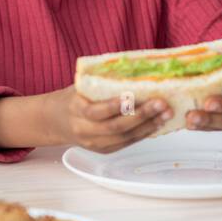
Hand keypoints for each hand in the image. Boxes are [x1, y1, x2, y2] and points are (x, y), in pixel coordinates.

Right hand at [54, 84, 171, 153]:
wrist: (55, 121)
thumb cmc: (73, 98)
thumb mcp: (81, 87)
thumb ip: (103, 83)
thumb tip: (136, 70)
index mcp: (75, 110)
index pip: (96, 112)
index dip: (116, 106)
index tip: (134, 96)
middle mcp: (84, 130)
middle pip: (115, 127)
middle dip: (142, 116)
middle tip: (162, 104)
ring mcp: (94, 143)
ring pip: (124, 137)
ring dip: (148, 126)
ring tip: (166, 114)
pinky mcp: (103, 150)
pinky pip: (126, 143)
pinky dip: (144, 133)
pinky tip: (158, 124)